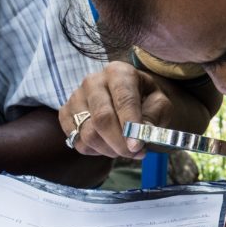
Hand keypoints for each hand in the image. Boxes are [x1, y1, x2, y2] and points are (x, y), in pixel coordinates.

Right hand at [60, 62, 177, 158]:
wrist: (130, 98)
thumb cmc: (147, 101)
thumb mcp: (160, 104)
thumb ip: (153, 117)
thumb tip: (139, 135)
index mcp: (119, 72)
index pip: (124, 100)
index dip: (130, 126)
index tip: (137, 147)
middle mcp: (93, 81)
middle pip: (102, 118)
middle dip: (120, 143)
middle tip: (135, 154)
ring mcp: (75, 97)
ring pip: (88, 133)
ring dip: (109, 149)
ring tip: (125, 149)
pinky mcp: (65, 113)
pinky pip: (77, 141)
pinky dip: (95, 151)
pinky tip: (108, 145)